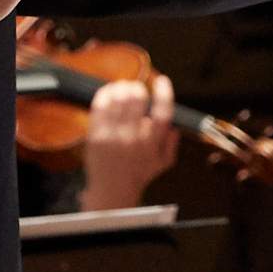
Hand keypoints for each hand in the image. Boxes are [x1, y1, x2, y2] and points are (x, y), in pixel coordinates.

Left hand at [79, 76, 178, 210]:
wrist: (112, 190)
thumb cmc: (138, 174)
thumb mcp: (163, 162)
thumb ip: (172, 142)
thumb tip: (175, 123)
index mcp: (152, 143)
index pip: (163, 111)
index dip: (164, 92)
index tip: (162, 81)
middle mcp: (133, 138)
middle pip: (137, 99)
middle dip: (138, 88)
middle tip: (137, 88)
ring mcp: (113, 136)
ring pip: (118, 99)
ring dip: (121, 87)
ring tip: (123, 87)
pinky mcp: (96, 135)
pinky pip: (100, 106)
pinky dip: (105, 93)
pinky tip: (109, 91)